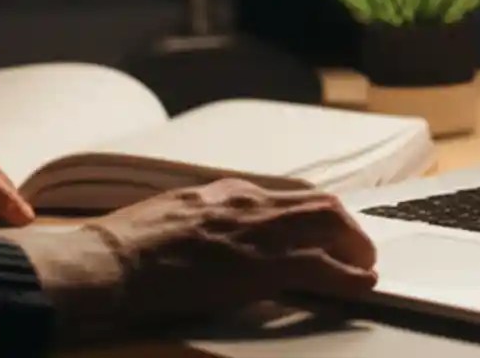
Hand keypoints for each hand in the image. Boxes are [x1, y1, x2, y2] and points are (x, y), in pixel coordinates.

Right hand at [0, 178, 377, 341]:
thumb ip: (202, 220)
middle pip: (318, 202)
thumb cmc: (128, 247)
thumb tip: (213, 235)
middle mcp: (250, 203)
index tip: (323, 227)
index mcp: (226, 192)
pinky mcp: (265, 264)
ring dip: (354, 247)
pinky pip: (324, 267)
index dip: (311, 213)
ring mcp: (260, 232)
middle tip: (357, 247)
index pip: (284, 195)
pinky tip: (363, 285)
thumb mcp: (171, 217)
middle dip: (344, 225)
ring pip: (330, 226)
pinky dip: (350, 276)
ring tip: (365, 266)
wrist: (114, 261)